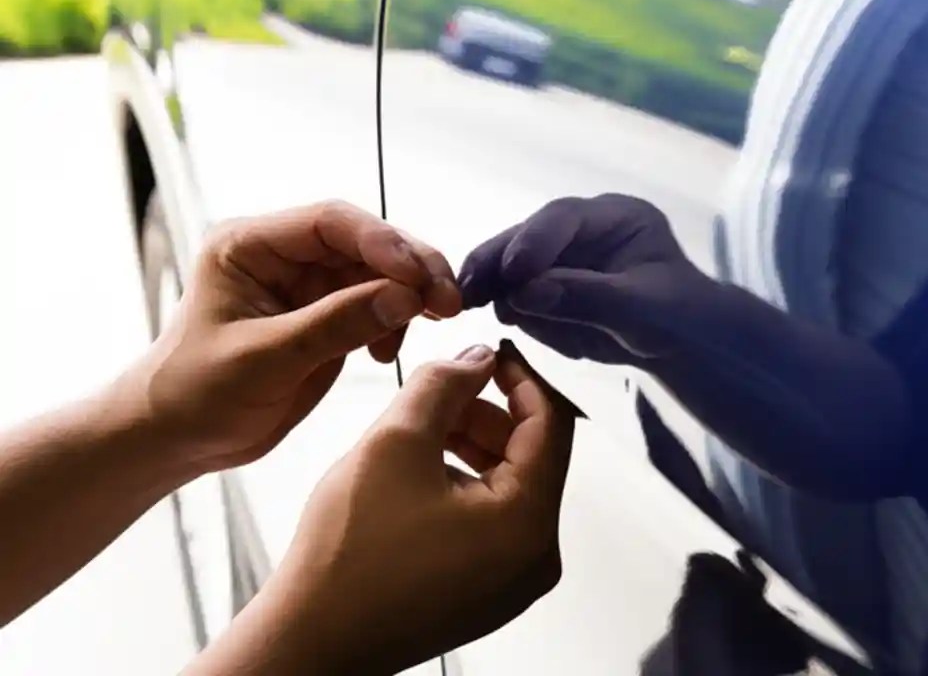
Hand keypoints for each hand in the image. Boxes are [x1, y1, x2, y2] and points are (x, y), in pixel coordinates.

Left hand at [136, 200, 461, 470]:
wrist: (177, 437)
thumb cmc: (196, 393)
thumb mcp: (265, 359)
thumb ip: (336, 324)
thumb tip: (405, 297)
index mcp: (250, 245)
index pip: (329, 223)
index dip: (382, 242)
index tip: (419, 274)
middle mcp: (283, 256)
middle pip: (364, 242)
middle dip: (411, 267)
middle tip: (449, 300)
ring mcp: (307, 286)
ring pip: (379, 272)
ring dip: (413, 293)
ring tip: (438, 320)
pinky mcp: (326, 316)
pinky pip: (377, 304)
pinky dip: (398, 320)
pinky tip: (392, 348)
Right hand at [200, 343, 575, 674]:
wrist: (311, 640)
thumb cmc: (348, 556)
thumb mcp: (397, 442)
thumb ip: (444, 386)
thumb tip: (478, 358)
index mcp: (528, 524)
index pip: (552, 425)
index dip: (522, 378)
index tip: (491, 351)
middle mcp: (534, 558)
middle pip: (532, 457)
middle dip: (489, 413)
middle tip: (444, 386)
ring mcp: (512, 581)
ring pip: (509, 487)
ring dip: (474, 446)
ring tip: (423, 425)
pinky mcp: (485, 592)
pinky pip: (492, 520)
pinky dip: (465, 484)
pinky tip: (420, 469)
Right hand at [458, 193, 708, 363]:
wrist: (680, 344)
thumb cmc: (676, 317)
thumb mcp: (643, 308)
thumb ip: (588, 297)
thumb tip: (526, 292)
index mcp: (614, 216)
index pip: (563, 217)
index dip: (534, 241)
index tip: (512, 273)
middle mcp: (579, 230)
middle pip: (525, 236)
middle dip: (496, 262)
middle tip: (466, 291)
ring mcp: (559, 258)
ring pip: (511, 265)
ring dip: (495, 287)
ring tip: (475, 307)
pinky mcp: (545, 287)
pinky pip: (515, 297)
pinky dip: (514, 312)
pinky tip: (519, 328)